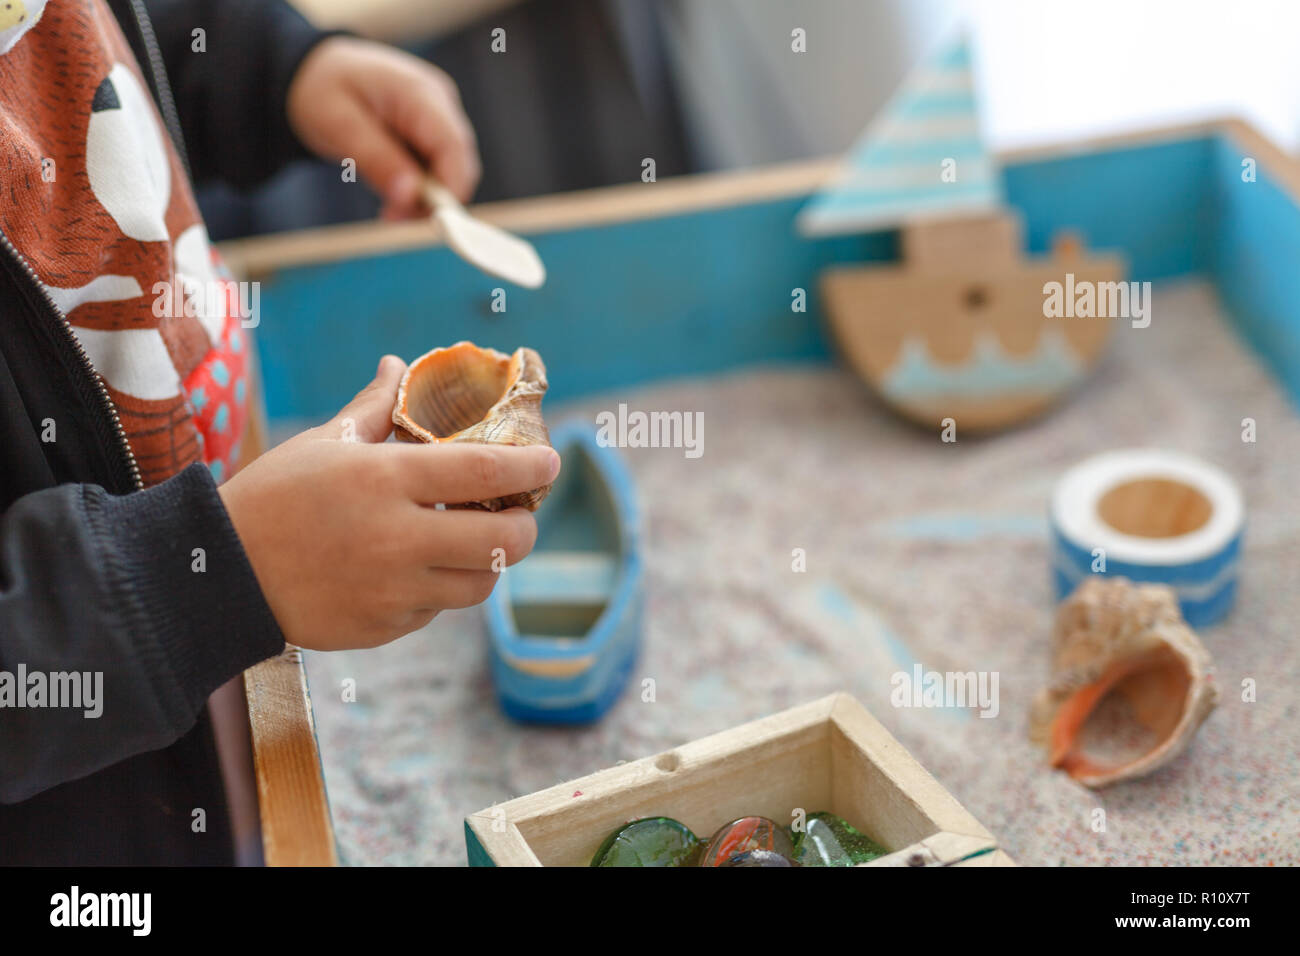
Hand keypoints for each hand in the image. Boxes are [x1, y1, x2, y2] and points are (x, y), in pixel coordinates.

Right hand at [218, 356, 558, 649]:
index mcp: (384, 479)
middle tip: (518, 515)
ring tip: (470, 542)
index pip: (485, 473)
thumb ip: (375, 407)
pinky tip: (420, 568)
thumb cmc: (273, 497)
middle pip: (502, 543)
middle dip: (523, 527)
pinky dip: (440, 589)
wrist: (217, 574)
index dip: (530, 466)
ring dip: (486, 563)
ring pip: (478, 585)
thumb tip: (400, 366)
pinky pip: (437, 609)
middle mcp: (396, 537)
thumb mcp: (324, 442)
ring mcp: (392, 589)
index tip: (550, 460)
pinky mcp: (383, 626)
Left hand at [287, 36, 480, 218]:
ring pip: (450, 169)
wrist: (315, 71)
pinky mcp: (430, 131)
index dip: (451, 187)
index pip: (453, 145)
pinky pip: (436, 167)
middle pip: (458, 161)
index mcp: (417, 92)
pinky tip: (393, 196)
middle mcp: (438, 102)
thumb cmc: (323, 89)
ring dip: (425, 198)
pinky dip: (419, 188)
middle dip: (435, 198)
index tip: (431, 220)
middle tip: (395, 218)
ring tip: (389, 212)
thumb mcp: (338, 125)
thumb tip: (410, 196)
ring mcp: (437, 115)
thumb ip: (376, 159)